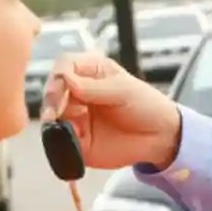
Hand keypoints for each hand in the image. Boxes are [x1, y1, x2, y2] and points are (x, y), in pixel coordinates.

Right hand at [41, 52, 181, 169]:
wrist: (160, 137)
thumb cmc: (146, 105)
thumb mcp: (124, 91)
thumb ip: (94, 88)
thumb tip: (64, 80)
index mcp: (89, 71)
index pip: (63, 66)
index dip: (59, 78)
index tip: (62, 89)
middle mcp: (76, 92)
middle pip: (51, 92)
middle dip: (51, 102)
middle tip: (54, 114)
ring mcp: (73, 116)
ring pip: (51, 118)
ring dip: (53, 124)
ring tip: (62, 130)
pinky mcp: (75, 140)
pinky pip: (59, 142)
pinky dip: (60, 143)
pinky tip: (69, 144)